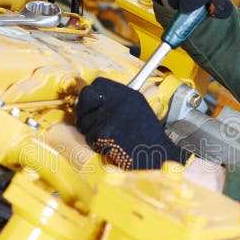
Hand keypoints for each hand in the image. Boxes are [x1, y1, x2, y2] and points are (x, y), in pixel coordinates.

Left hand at [75, 77, 190, 169]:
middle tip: (90, 122)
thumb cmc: (147, 137)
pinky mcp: (103, 132)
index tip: (92, 104)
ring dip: (92, 132)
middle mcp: (117, 101)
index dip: (92, 94)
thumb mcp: (138, 109)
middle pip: (86, 96)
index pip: (98, 83)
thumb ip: (116, 101)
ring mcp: (109, 116)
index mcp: (127, 93)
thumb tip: (90, 100)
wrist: (155, 156)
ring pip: (84, 121)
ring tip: (111, 138)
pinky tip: (112, 147)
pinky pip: (90, 137)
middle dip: (84, 110)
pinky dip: (97, 145)